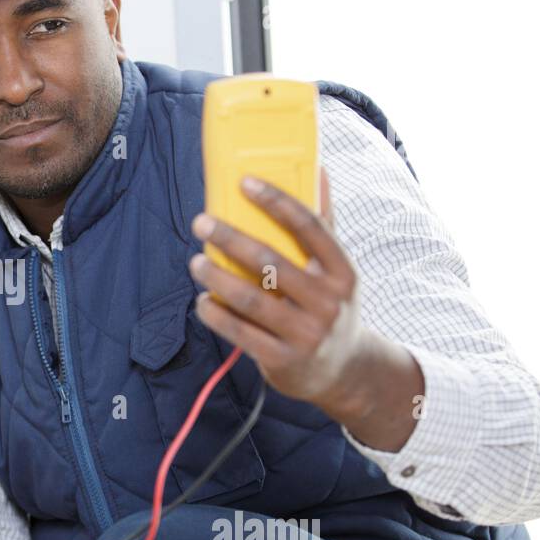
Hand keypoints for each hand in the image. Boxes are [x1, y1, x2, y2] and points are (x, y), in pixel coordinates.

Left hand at [187, 172, 370, 414]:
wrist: (343, 371)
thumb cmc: (329, 306)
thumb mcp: (336, 270)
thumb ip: (324, 223)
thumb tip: (319, 169)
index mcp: (342, 272)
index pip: (310, 227)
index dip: (276, 201)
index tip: (244, 182)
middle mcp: (328, 302)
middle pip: (271, 261)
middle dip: (231, 238)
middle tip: (201, 222)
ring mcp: (306, 333)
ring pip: (250, 299)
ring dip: (216, 277)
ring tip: (195, 262)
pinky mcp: (283, 359)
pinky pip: (240, 332)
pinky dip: (216, 314)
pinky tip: (202, 300)